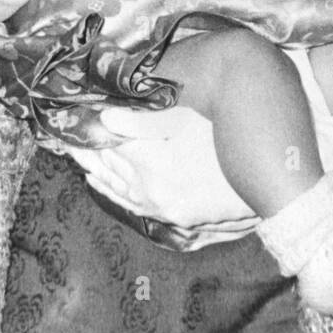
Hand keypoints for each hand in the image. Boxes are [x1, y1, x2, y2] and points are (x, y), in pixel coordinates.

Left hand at [72, 105, 254, 231]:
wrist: (269, 182)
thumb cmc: (228, 141)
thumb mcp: (188, 122)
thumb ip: (143, 121)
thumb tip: (103, 115)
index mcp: (153, 166)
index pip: (108, 145)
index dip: (88, 129)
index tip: (71, 117)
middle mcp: (151, 193)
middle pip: (107, 168)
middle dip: (86, 150)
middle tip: (64, 134)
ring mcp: (161, 209)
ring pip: (115, 189)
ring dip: (95, 170)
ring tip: (75, 154)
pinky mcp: (172, 218)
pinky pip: (130, 205)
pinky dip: (110, 192)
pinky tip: (99, 183)